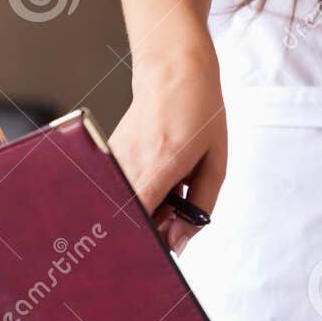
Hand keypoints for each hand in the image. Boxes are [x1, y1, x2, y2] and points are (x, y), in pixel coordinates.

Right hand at [109, 46, 226, 255]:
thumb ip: (200, 207)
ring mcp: (113, 159)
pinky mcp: (106, 155)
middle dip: (152, 229)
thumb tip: (179, 245)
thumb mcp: (215, 163)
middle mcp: (128, 164)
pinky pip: (119, 190)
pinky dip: (140, 193)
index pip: (141, 223)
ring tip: (174, 186)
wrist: (173, 70)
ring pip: (123, 207)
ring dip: (148, 210)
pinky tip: (161, 178)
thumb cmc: (200, 113)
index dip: (151, 245)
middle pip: (128, 221)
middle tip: (178, 211)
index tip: (166, 250)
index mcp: (160, 165)